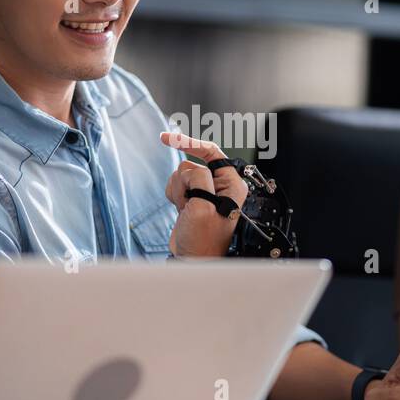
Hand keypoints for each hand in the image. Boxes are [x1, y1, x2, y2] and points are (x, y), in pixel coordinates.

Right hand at [159, 132, 248, 256]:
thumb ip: (199, 179)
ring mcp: (205, 192)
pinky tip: (181, 211)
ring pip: (181, 175)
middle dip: (183, 182)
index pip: (211, 152)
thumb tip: (190, 168)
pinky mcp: (193, 199)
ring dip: (177, 191)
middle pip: (191, 165)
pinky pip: (176, 185)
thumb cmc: (203, 240)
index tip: (168, 138)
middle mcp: (220, 186)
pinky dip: (173, 196)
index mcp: (232, 185)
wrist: (192, 260)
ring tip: (186, 210)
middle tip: (188, 203)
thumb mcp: (203, 206)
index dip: (189, 143)